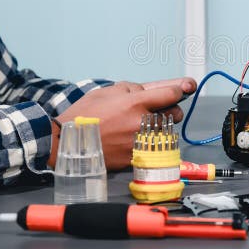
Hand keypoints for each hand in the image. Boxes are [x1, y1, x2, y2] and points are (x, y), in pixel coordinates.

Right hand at [54, 78, 194, 169]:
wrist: (67, 144)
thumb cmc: (85, 114)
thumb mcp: (108, 91)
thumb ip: (134, 89)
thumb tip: (152, 90)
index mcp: (136, 104)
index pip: (172, 94)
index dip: (178, 90)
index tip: (181, 89)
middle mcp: (142, 124)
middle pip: (175, 114)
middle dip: (169, 109)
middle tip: (157, 109)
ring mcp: (140, 143)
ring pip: (166, 132)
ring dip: (160, 127)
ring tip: (141, 124)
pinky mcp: (136, 158)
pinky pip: (152, 148)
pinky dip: (148, 143)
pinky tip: (134, 139)